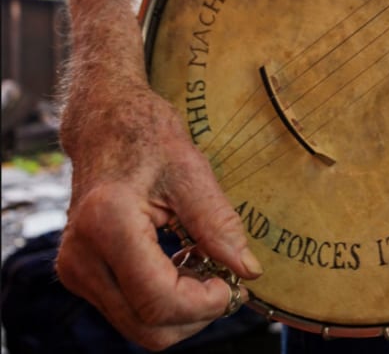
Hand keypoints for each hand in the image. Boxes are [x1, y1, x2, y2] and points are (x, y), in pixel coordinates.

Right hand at [56, 84, 262, 350]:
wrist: (104, 125)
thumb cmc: (147, 136)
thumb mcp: (192, 171)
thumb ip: (219, 224)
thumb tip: (248, 271)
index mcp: (106, 225)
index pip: (159, 301)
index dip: (206, 303)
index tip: (234, 281)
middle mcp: (81, 257)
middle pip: (147, 328)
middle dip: (197, 315)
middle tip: (225, 279)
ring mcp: (76, 271)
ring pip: (139, 327)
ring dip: (182, 310)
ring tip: (202, 264)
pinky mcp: (80, 276)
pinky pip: (130, 311)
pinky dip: (165, 301)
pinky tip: (181, 265)